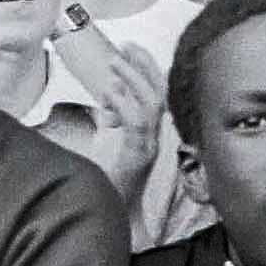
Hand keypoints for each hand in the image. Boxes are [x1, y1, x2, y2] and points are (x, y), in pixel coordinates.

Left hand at [78, 42, 165, 205]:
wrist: (109, 219)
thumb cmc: (105, 184)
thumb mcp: (108, 144)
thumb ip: (112, 121)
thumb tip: (106, 100)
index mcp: (148, 133)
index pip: (156, 93)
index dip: (147, 68)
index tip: (130, 49)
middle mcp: (153, 139)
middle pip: (160, 93)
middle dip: (144, 65)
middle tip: (125, 46)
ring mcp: (148, 148)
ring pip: (152, 104)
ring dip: (133, 79)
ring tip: (114, 63)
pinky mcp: (138, 158)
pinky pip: (137, 125)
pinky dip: (124, 104)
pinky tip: (108, 94)